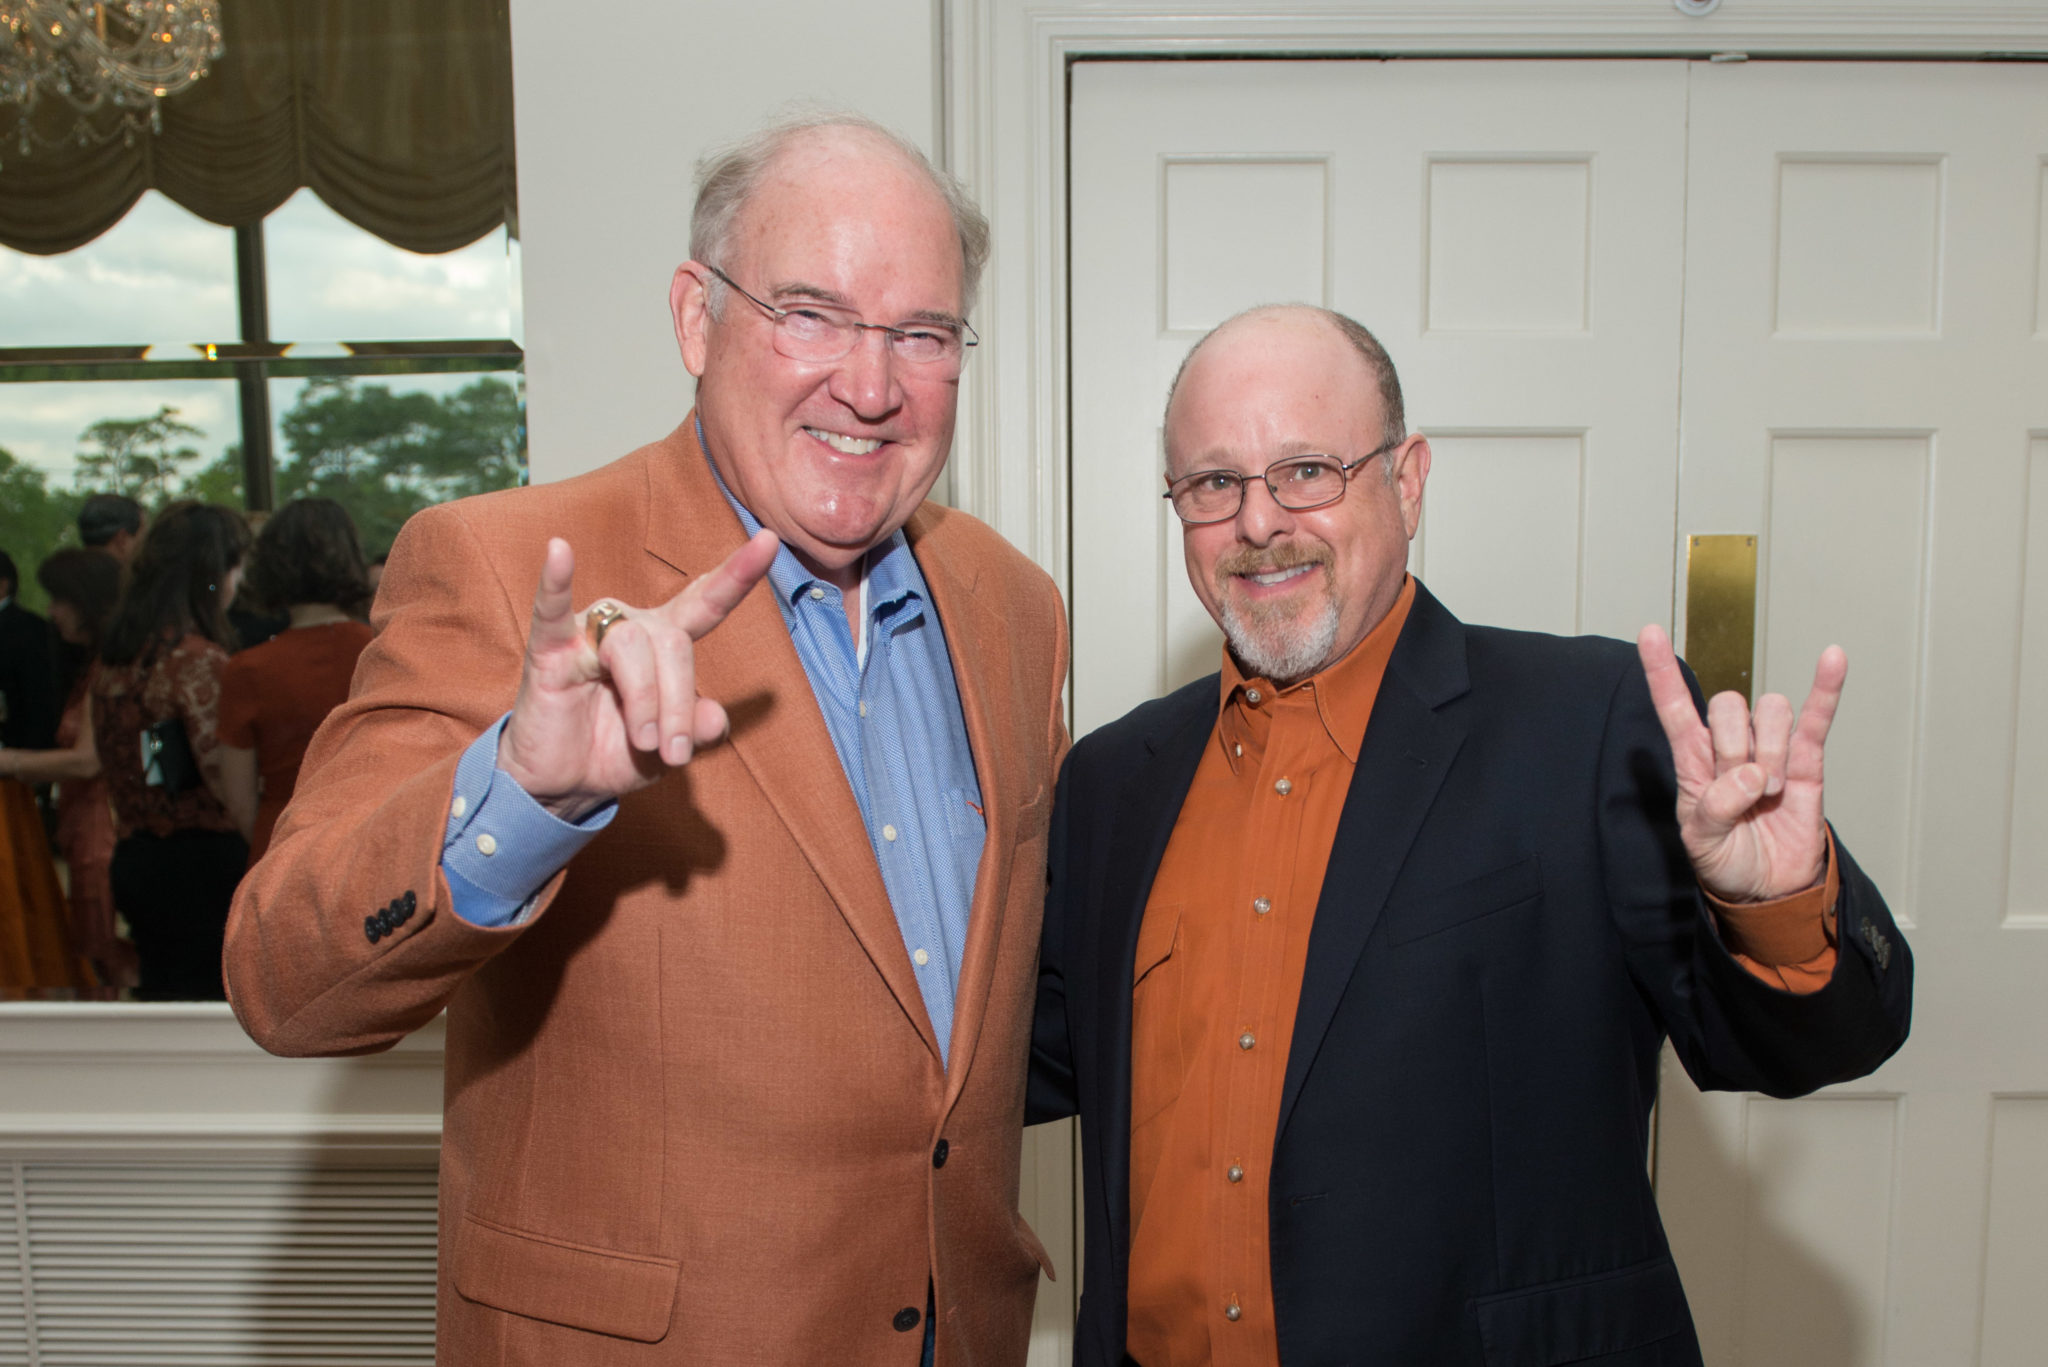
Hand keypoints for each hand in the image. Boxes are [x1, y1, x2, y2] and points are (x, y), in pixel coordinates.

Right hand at [497, 531, 778, 820]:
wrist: (564, 785)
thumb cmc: (616, 753)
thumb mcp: (669, 749)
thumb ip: (697, 730)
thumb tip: (716, 718)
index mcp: (665, 643)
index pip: (706, 603)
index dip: (737, 575)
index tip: (769, 539)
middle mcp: (631, 628)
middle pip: (675, 643)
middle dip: (680, 703)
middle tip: (675, 753)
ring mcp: (590, 634)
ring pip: (634, 645)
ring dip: (647, 701)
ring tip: (643, 743)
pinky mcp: (549, 650)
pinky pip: (551, 610)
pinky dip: (555, 582)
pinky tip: (560, 551)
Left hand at [1636, 625, 1843, 902]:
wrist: (1770, 889)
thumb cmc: (1728, 861)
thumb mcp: (1704, 843)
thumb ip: (1717, 807)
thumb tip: (1750, 774)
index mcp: (1693, 762)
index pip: (1674, 708)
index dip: (1661, 672)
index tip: (1649, 633)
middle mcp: (1728, 746)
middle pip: (1730, 707)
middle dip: (1737, 748)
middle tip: (1745, 791)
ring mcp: (1769, 749)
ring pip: (1770, 712)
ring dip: (1772, 752)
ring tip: (1770, 792)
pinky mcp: (1806, 760)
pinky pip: (1817, 716)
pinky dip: (1826, 687)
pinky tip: (1832, 658)